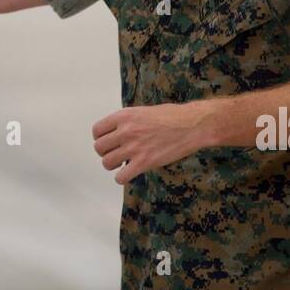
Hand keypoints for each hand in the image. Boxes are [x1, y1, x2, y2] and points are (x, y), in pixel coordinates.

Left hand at [92, 102, 211, 184]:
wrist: (192, 125)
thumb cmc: (172, 116)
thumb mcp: (144, 111)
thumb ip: (128, 121)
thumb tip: (117, 132)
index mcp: (124, 116)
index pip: (97, 130)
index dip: (100, 138)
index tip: (108, 142)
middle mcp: (126, 131)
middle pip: (99, 148)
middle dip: (106, 152)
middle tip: (117, 154)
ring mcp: (134, 147)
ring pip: (107, 163)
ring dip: (113, 166)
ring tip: (123, 163)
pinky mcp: (144, 162)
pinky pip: (121, 177)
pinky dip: (122, 178)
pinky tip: (129, 173)